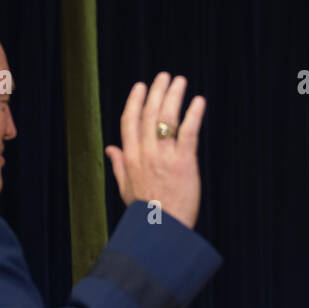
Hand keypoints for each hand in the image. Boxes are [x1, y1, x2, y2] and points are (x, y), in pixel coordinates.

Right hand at [105, 72, 204, 227]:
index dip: (135, 101)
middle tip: (164, 76)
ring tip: (180, 81)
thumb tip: (110, 148)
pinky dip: (194, 114)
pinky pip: (188, 132)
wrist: (162, 231)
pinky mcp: (184, 162)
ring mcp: (164, 157)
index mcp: (130, 158)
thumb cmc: (145, 213)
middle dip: (156, 92)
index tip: (141, 86)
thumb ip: (119, 165)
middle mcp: (145, 154)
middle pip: (149, 114)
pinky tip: (199, 101)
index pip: (129, 121)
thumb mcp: (126, 188)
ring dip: (174, 96)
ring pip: (167, 118)